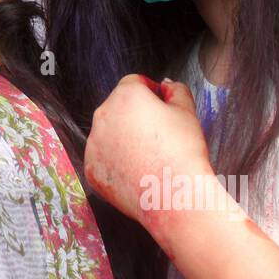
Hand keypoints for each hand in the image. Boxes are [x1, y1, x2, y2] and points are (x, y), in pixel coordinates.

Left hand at [83, 74, 212, 231]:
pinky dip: (116, 163)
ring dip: (123, 139)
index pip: (135, 83)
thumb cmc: (182, 152)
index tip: (162, 109)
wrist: (174, 195)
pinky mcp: (91, 169)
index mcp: (125, 96)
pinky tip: (137, 171)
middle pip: (119, 108)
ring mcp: (93, 144)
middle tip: (159, 136)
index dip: (152, 94)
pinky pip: (103, 159)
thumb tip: (166, 86)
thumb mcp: (187, 111)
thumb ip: (175, 90)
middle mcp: (102, 115)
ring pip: (109, 134)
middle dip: (135, 117)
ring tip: (149, 156)